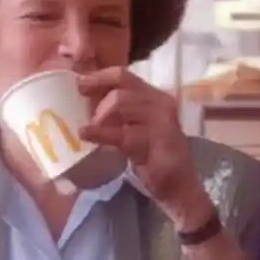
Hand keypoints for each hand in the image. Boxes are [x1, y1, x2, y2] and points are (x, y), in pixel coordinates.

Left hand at [77, 68, 211, 229]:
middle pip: (121, 87)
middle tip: (85, 113)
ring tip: (90, 130)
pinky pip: (123, 133)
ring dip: (100, 116)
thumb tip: (85, 101)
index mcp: (155, 97)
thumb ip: (119, 112)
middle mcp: (161, 103)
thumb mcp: (136, 127)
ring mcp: (162, 121)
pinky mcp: (158, 142)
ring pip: (121, 103)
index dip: (99, 77)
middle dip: (97, 98)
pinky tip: (86, 134)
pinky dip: (100, 133)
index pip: (123, 75)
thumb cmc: (154, 155)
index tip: (79, 85)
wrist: (179, 184)